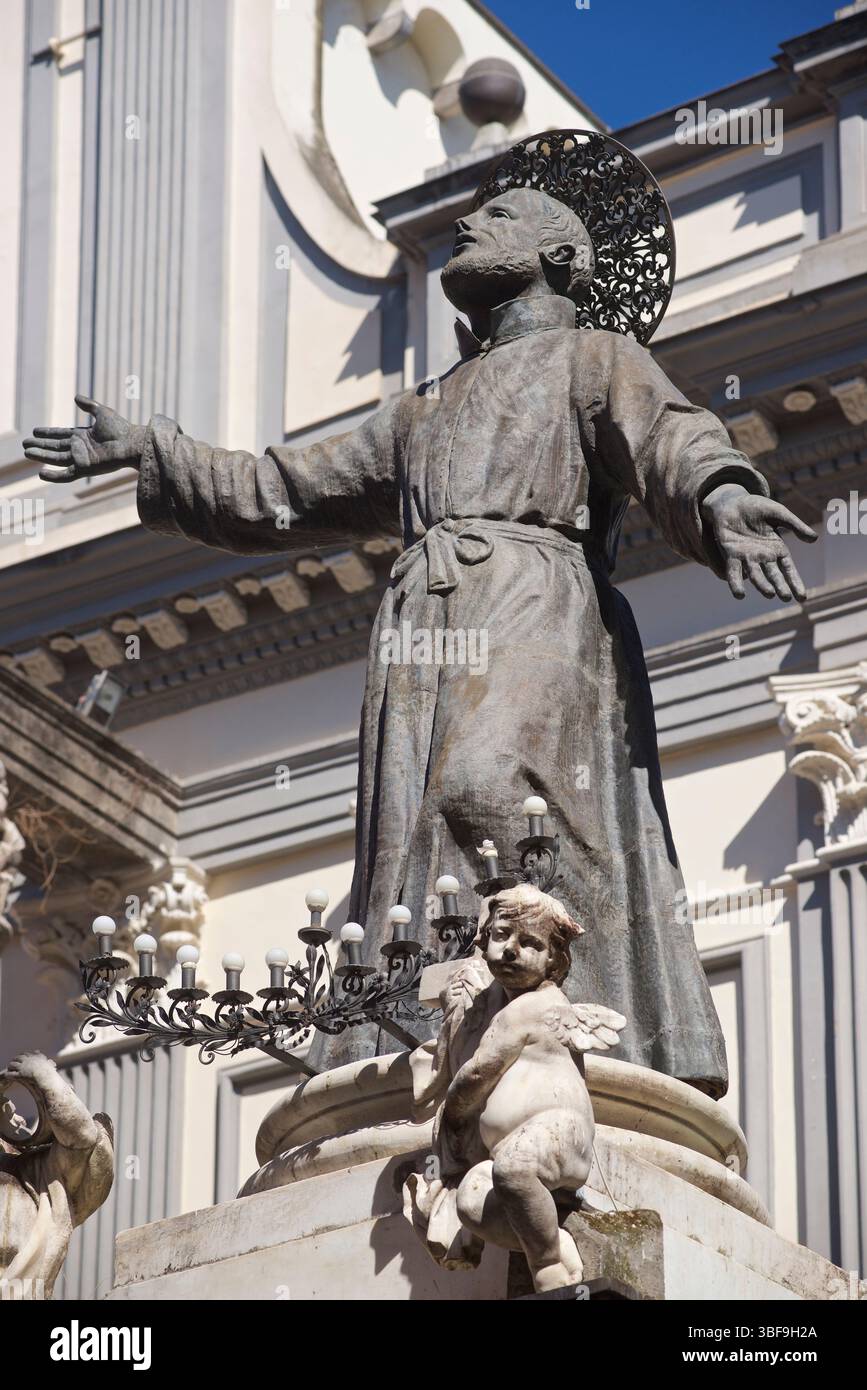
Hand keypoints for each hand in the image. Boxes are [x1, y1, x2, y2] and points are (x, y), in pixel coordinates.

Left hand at [4, 1051, 56, 1089]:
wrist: (48, 1078)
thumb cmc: (51, 1074)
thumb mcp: (50, 1066)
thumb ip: (49, 1062)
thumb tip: (51, 1062)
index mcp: (35, 1057)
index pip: (26, 1054)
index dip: (23, 1056)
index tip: (21, 1058)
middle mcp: (28, 1060)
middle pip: (18, 1057)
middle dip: (15, 1059)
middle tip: (13, 1063)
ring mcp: (23, 1067)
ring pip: (12, 1064)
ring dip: (10, 1066)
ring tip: (9, 1069)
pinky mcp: (20, 1075)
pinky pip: (11, 1074)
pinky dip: (8, 1075)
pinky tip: (7, 1076)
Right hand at [24, 394, 145, 482]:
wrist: (131, 443)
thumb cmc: (121, 428)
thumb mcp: (102, 412)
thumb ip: (89, 405)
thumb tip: (75, 397)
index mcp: (84, 436)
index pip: (61, 434)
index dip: (48, 433)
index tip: (34, 431)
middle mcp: (81, 448)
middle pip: (55, 446)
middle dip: (40, 445)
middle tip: (25, 444)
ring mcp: (82, 459)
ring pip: (56, 458)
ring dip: (41, 456)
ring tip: (27, 452)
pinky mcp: (85, 469)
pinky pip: (66, 475)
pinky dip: (54, 475)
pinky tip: (41, 473)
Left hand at [702, 484, 816, 601]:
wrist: (732, 502)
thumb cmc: (757, 508)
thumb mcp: (779, 514)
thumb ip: (795, 526)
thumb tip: (815, 538)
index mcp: (777, 549)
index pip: (788, 569)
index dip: (794, 582)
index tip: (802, 597)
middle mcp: (762, 557)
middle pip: (773, 575)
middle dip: (779, 586)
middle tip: (785, 597)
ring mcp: (746, 557)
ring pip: (755, 575)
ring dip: (762, 585)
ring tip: (769, 594)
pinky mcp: (730, 554)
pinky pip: (733, 570)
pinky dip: (736, 582)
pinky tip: (739, 594)